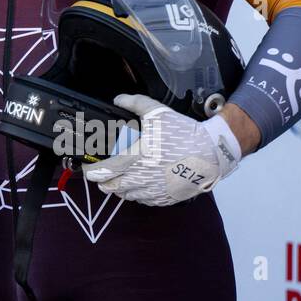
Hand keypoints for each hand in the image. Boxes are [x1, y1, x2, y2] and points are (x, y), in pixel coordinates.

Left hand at [80, 94, 241, 205]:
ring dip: (120, 189)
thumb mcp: (158, 112)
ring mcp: (155, 190)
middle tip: (102, 177)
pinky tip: (139, 187)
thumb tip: (118, 99)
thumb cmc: (184, 133)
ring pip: (128, 196)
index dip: (94, 172)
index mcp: (136, 158)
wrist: (211, 152)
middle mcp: (142, 177)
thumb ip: (135, 103)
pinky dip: (138, 195)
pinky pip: (145, 201)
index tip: (89, 170)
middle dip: (104, 182)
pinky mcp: (166, 198)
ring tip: (118, 181)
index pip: (106, 171)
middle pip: (113, 187)